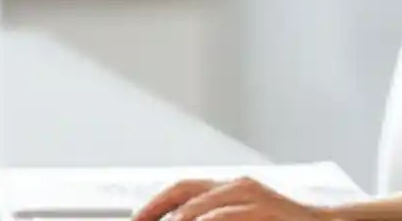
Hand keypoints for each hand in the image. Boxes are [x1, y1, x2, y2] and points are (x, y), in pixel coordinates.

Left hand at [131, 176, 340, 220]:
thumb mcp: (247, 219)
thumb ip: (219, 218)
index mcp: (232, 187)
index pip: (183, 188)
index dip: (156, 202)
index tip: (138, 218)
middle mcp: (239, 185)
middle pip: (185, 190)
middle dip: (157, 207)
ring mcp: (252, 195)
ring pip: (201, 204)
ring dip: (179, 219)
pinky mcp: (263, 208)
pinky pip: (225, 215)